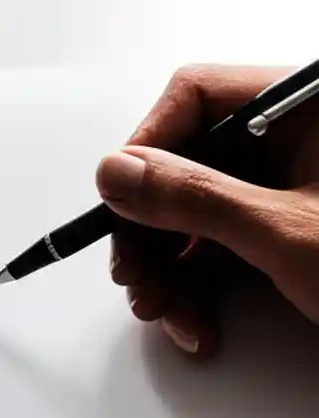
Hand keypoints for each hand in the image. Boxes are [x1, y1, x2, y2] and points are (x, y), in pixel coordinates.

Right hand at [96, 64, 318, 355]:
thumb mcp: (288, 236)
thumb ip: (195, 198)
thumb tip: (118, 172)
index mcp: (311, 105)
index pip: (197, 97)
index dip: (147, 150)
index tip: (121, 202)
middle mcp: (301, 134)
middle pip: (187, 161)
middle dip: (153, 232)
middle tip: (138, 282)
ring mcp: (297, 181)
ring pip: (197, 208)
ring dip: (169, 269)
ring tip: (170, 315)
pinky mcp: (294, 223)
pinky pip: (222, 239)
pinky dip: (200, 283)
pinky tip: (198, 320)